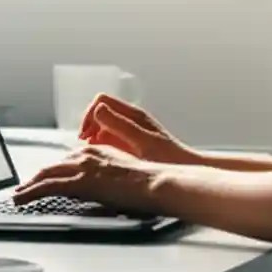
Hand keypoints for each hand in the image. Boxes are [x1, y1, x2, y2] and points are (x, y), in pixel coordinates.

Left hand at [12, 144, 164, 213]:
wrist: (155, 183)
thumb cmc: (148, 182)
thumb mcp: (126, 172)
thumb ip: (110, 175)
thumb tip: (104, 187)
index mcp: (99, 150)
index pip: (69, 159)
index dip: (55, 169)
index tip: (47, 176)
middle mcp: (87, 154)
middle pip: (54, 165)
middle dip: (38, 176)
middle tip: (26, 186)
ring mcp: (82, 167)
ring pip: (46, 174)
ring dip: (30, 184)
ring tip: (19, 194)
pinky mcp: (79, 182)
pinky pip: (47, 186)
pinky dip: (30, 192)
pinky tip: (20, 199)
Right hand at [78, 94, 198, 165]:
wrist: (185, 171)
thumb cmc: (169, 158)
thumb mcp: (142, 142)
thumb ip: (121, 125)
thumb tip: (98, 109)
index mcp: (133, 114)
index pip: (101, 100)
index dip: (89, 115)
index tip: (85, 135)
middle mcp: (130, 119)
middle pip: (99, 111)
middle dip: (88, 126)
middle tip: (85, 144)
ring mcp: (130, 131)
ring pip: (102, 126)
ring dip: (93, 136)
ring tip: (93, 153)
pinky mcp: (129, 144)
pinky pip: (108, 138)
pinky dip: (101, 145)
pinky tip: (104, 158)